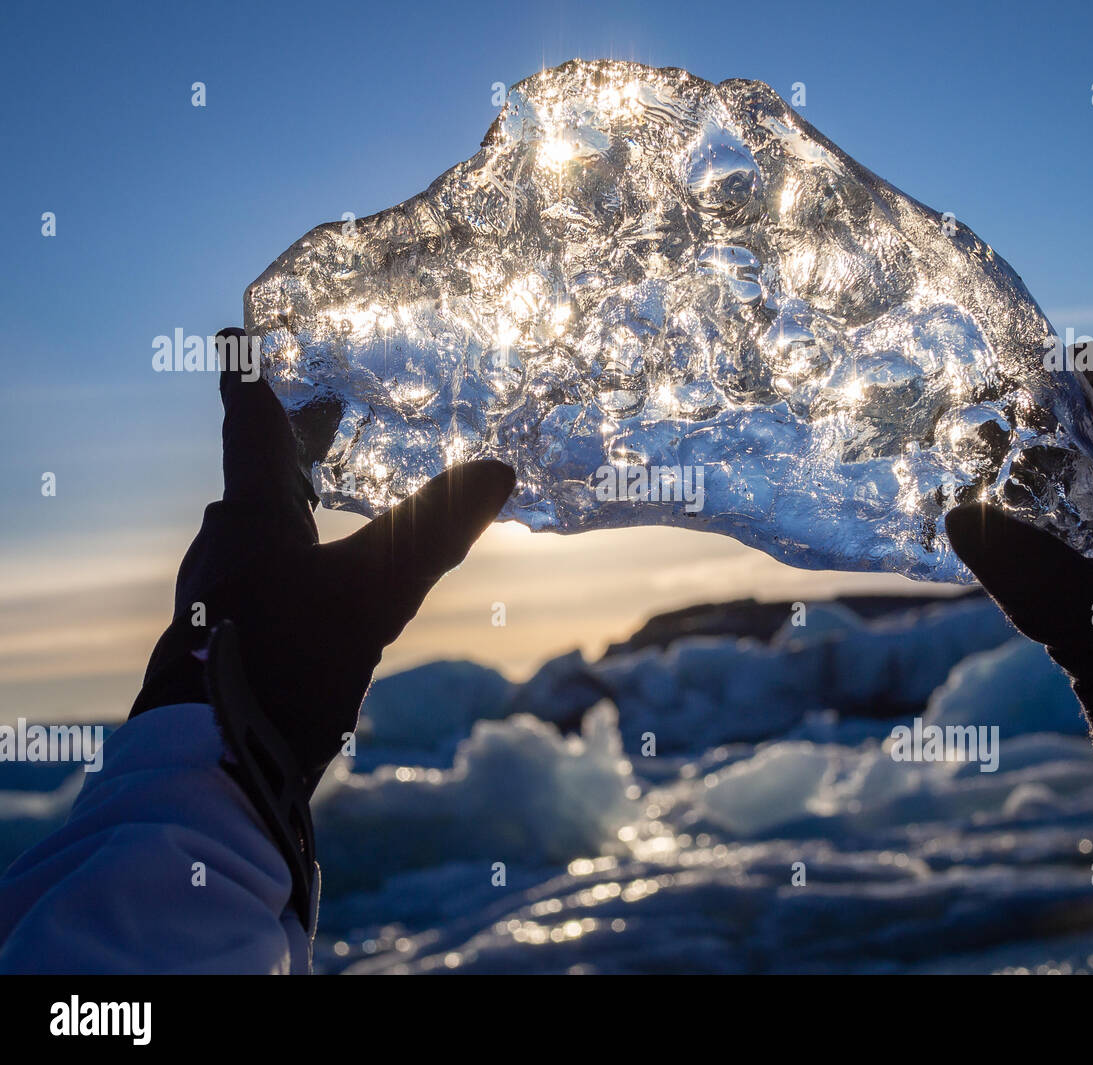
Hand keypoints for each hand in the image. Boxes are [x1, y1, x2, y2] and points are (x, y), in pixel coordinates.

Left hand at [131, 328, 515, 781]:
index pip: (248, 423)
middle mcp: (227, 543)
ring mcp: (221, 591)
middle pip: (254, 471)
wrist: (213, 767)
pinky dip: (290, 542)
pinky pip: (260, 562)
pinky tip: (314, 573)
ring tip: (326, 486)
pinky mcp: (226, 634)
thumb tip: (501, 469)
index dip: (250, 374)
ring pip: (256, 520)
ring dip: (290, 492)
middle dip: (291, 437)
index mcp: (252, 516)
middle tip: (325, 410)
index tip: (237, 330)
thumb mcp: (377, 592)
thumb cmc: (287, 662)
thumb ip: (437, 529)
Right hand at [945, 344, 1092, 893]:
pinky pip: (1088, 566)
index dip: (1090, 386)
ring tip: (978, 472)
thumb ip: (1028, 576)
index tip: (1039, 353)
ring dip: (1043, 494)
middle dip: (1052, 438)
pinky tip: (1001, 549)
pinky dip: (1045, 547)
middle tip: (984, 416)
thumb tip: (956, 516)